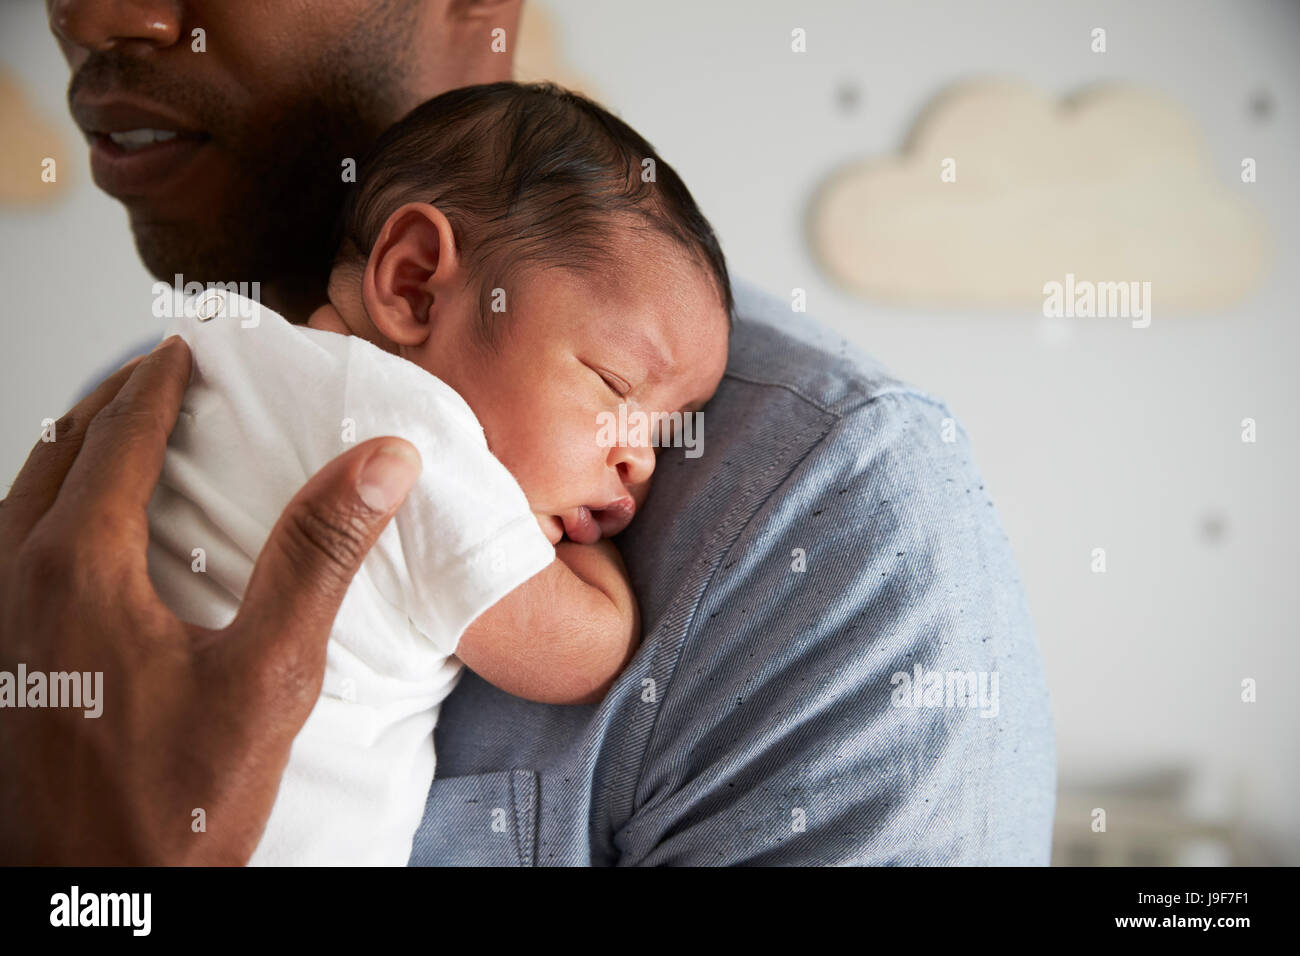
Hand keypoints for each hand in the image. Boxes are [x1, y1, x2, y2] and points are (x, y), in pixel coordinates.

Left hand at [0, 337, 421, 863]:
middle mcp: (17, 581)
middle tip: (154, 376)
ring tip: (115, 437)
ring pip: (19, 498)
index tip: (186, 348)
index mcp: (79, 568)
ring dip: (70, 452)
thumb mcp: (267, 677)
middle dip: (109, 403)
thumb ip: (318, 557)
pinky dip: (44, 508)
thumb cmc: (171, 803)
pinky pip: (6, 549)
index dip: (158, 384)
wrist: (90, 897)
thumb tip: (380, 461)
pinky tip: (78, 539)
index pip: (117, 438)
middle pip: (56, 453)